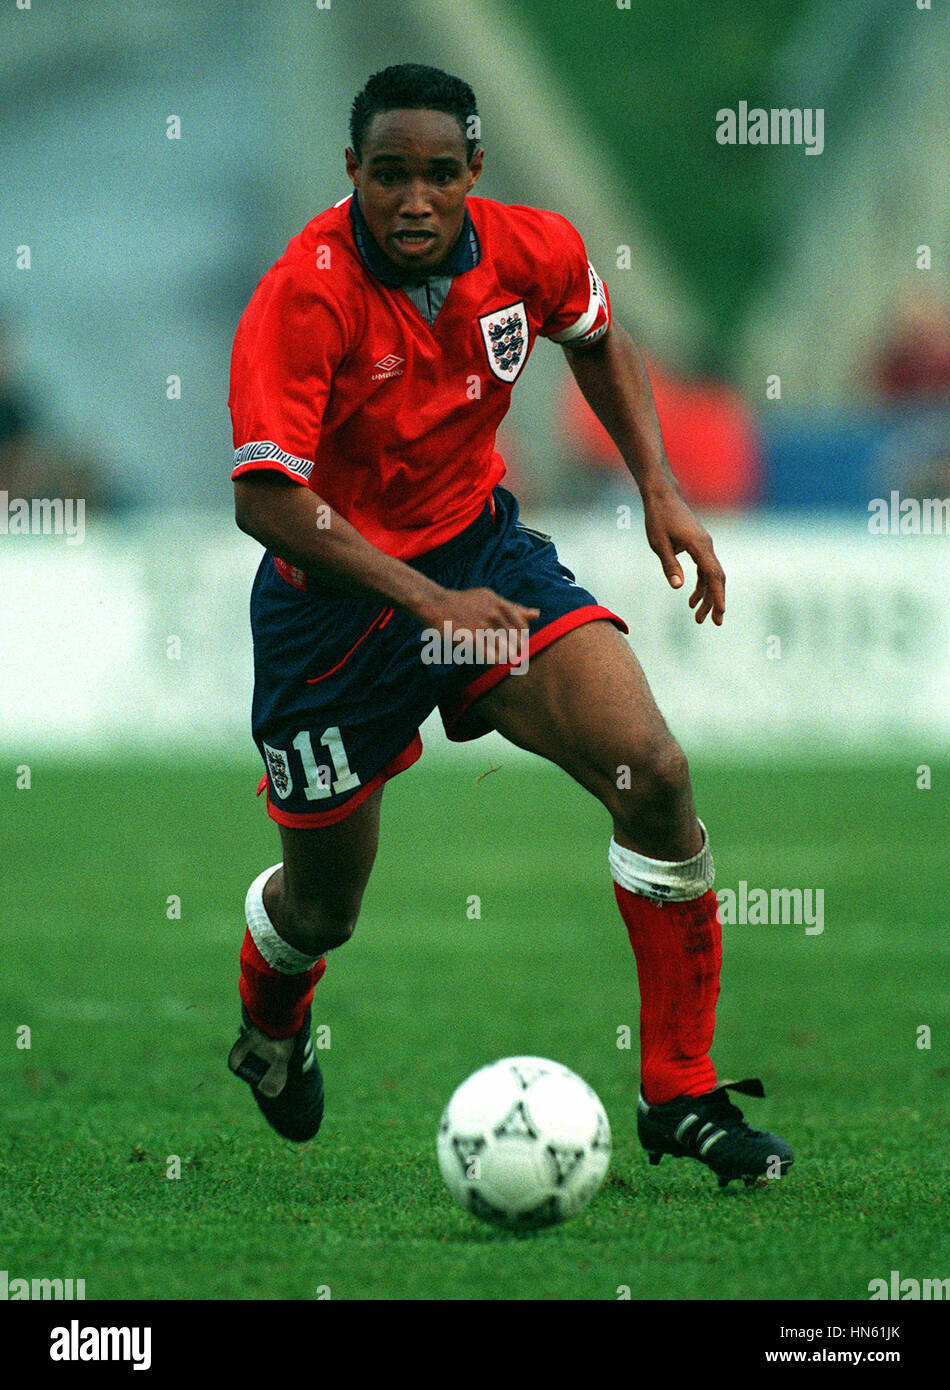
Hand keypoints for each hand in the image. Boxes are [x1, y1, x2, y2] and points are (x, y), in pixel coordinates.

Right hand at [413, 586, 539, 662]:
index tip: (512, 643)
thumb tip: (537, 614)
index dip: (520, 640)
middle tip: (501, 652)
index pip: (523, 629)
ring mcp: (481, 627)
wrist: (436, 604)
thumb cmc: (464, 603)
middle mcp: (493, 615)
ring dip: (499, 657)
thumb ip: (514, 608)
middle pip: (515, 643)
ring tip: (489, 653)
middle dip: (511, 650)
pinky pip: (488, 658)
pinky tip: (482, 656)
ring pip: (503, 653)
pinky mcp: (469, 639)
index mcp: (500, 604)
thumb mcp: (490, 598)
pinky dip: (488, 661)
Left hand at [642, 488, 725, 624]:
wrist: (662, 496)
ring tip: (697, 615)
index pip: (713, 575)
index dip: (718, 595)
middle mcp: (706, 545)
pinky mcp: (698, 545)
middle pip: (716, 578)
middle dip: (716, 601)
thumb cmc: (658, 518)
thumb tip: (677, 587)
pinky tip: (692, 598)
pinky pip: (704, 568)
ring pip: (711, 575)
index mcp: (699, 545)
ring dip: (707, 595)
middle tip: (713, 623)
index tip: (720, 612)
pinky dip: (701, 584)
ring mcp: (704, 545)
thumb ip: (669, 565)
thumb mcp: (659, 543)